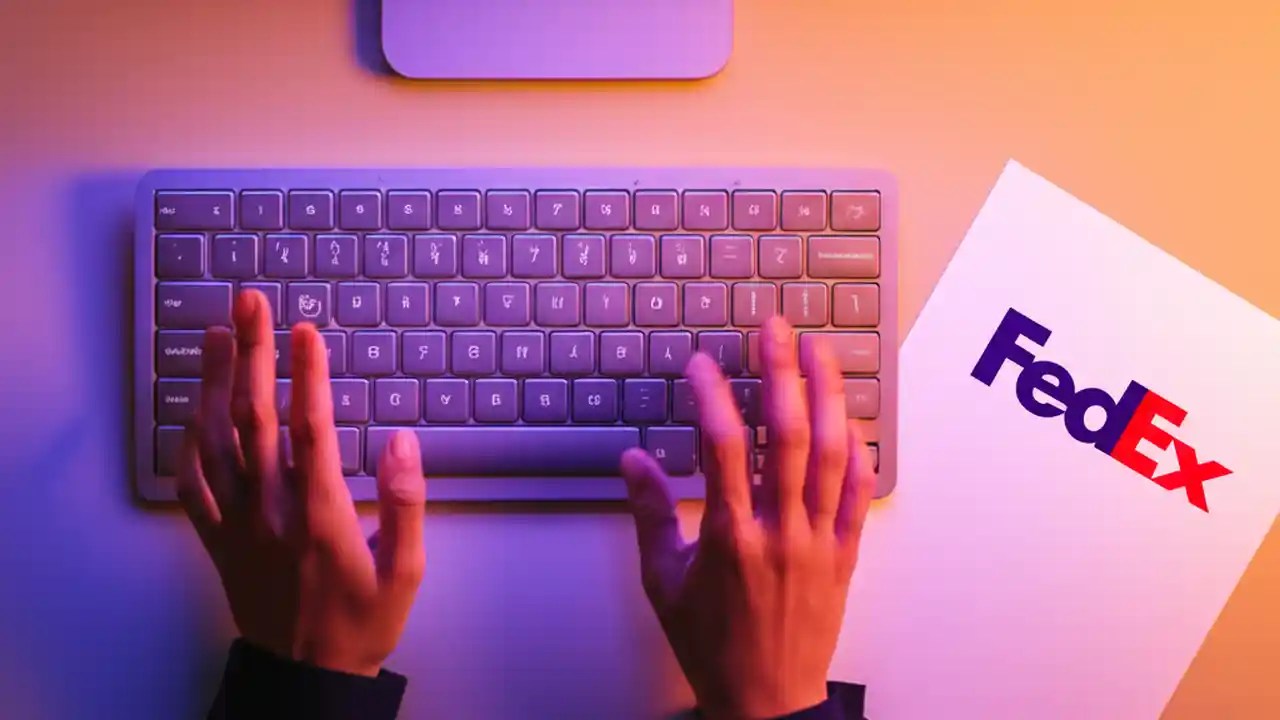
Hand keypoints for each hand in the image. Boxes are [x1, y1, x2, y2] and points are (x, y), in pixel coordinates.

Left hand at [176, 289, 426, 677]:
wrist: (306, 675)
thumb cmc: (361, 622)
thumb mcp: (404, 571)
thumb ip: (406, 503)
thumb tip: (401, 441)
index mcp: (320, 515)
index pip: (310, 428)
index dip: (306, 374)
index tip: (305, 329)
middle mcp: (270, 511)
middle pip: (253, 418)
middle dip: (251, 353)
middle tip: (250, 305)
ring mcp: (236, 524)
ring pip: (213, 441)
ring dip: (210, 382)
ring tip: (214, 335)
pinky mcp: (216, 539)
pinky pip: (190, 483)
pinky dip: (187, 438)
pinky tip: (190, 408)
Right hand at [621, 317, 875, 718]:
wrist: (766, 700)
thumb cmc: (710, 643)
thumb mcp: (662, 582)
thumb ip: (649, 514)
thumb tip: (632, 459)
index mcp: (729, 537)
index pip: (724, 447)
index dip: (712, 396)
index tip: (701, 363)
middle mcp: (779, 531)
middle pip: (787, 435)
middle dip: (781, 373)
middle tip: (773, 329)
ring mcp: (819, 541)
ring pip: (831, 455)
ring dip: (827, 396)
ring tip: (819, 351)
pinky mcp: (845, 554)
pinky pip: (858, 493)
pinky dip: (857, 450)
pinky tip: (848, 416)